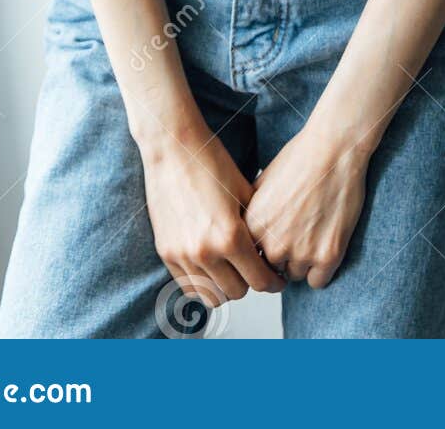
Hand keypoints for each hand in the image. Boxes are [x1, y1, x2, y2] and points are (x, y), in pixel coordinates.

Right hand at [140, 128, 283, 308]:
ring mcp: (182, 255)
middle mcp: (205, 252)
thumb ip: (260, 228)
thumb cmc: (211, 163)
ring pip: (211, 297)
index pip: (259, 281)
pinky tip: (212, 267)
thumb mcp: (246, 193)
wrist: (173, 148)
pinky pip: (189, 286)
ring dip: (226, 287)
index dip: (274, 282)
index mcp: (230, 237)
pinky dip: (203, 283)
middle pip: (237, 292)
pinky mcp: (166, 252)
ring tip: (232, 270)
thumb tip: (273, 251)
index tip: (278, 279)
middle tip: (255, 268)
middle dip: (250, 282)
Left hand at [243, 127, 369, 289]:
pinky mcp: (328, 256)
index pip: (248, 261)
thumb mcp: (261, 185)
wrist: (333, 149)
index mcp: (253, 227)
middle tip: (295, 236)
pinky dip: (321, 269)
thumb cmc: (300, 160)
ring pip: (295, 276)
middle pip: (270, 272)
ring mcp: (301, 252)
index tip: (268, 247)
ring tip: (311, 234)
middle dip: (280, 259)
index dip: (259, 254)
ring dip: (301, 262)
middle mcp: (273, 244)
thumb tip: (242, 237)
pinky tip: (324, 244)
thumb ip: (251, 216)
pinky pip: (318, 281)